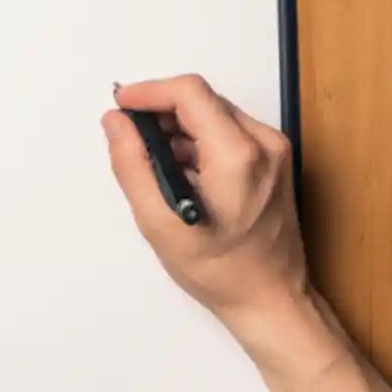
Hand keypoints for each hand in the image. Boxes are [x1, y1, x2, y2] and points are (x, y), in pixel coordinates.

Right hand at [102, 74, 305, 327]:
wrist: (272, 298)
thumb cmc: (220, 271)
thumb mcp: (160, 223)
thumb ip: (133, 165)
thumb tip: (116, 122)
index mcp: (237, 156)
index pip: (189, 92)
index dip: (149, 92)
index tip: (122, 106)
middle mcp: (263, 143)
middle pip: (202, 100)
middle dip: (161, 112)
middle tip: (132, 141)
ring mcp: (274, 149)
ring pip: (214, 114)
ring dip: (179, 129)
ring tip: (158, 166)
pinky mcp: (275, 158)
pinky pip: (229, 131)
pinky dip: (200, 142)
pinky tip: (184, 174)